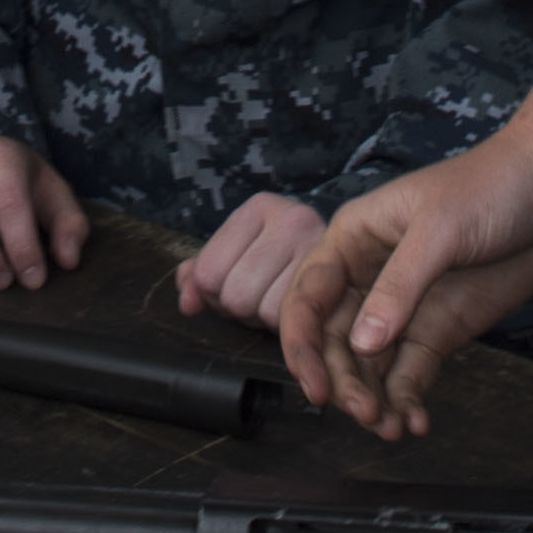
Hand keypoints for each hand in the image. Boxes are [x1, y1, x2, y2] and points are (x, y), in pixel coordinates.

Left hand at [175, 192, 328, 327]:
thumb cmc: (276, 258)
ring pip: (263, 311)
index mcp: (259, 207)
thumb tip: (187, 303)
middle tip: (258, 295)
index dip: (213, 290)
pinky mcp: (337, 284)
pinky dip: (285, 326)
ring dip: (263, 318)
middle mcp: (293, 220)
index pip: (208, 271)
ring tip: (275, 300)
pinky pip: (291, 321)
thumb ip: (199, 276)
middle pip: (236, 294)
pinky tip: (293, 309)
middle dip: (240, 307)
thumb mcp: (234, 256)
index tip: (233, 281)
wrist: (344, 256)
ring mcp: (319, 250)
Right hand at [273, 126, 532, 440]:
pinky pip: (410, 372)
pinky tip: (415, 422)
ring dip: (374, 398)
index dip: (302, 346)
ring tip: (391, 429)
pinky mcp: (438, 329)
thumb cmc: (492, 185)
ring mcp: (404, 307)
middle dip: (345, 382)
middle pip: (335, 341)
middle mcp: (369, 277)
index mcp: (353, 239)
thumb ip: (400, 287)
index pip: (308, 298)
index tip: (316, 389)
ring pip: (369, 364)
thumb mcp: (441, 230)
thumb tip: (361, 344)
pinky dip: (407, 399)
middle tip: (368, 415)